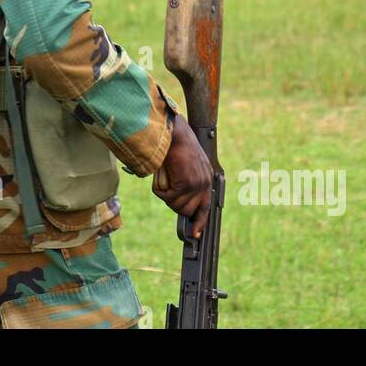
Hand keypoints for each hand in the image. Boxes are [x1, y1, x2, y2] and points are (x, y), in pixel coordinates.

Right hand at [152, 114, 213, 237]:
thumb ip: (185, 180)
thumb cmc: (174, 144)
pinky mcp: (186, 183)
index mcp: (206, 178)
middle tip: (164, 190)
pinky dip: (159, 189)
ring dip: (165, 195)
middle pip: (187, 210)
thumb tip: (176, 199)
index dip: (199, 222)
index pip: (205, 206)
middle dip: (172, 203)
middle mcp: (205, 182)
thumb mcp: (185, 164)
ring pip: (176, 205)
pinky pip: (167, 197)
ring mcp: (197, 183)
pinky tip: (160, 176)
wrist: (173, 132)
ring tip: (162, 179)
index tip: (194, 234)